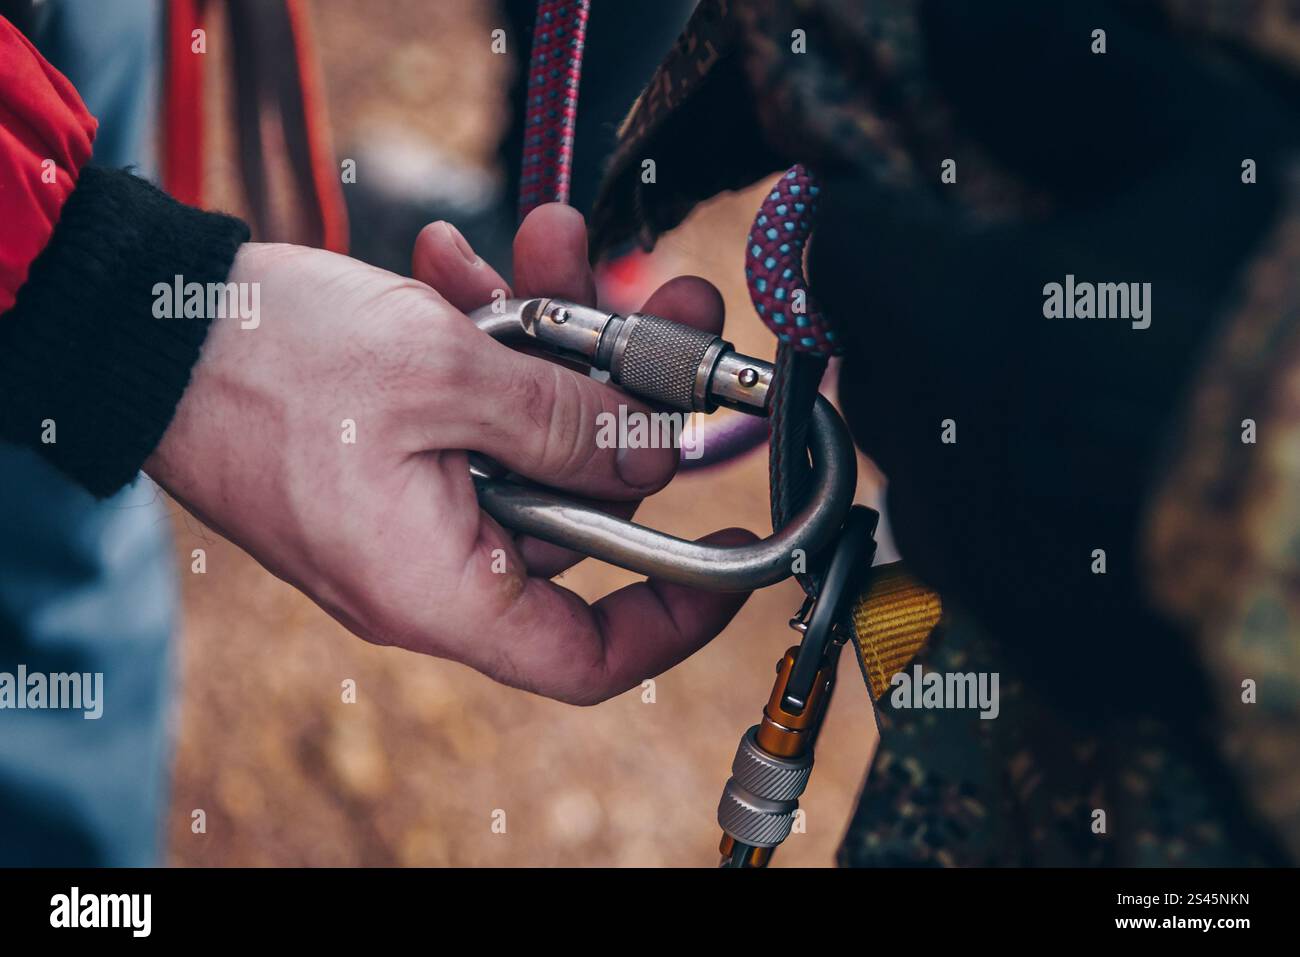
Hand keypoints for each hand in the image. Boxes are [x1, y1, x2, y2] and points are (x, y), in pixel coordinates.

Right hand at [146, 204, 750, 702]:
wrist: (141, 322)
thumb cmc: (266, 360)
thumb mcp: (445, 376)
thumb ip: (568, 421)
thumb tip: (654, 460)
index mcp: (441, 588)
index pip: (587, 656)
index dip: (676, 617)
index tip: (733, 552)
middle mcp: (432, 563)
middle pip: (578, 510)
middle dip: (627, 402)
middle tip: (667, 306)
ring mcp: (411, 508)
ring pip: (528, 442)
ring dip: (555, 344)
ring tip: (562, 248)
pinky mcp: (391, 458)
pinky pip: (468, 415)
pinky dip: (487, 343)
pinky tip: (470, 267)